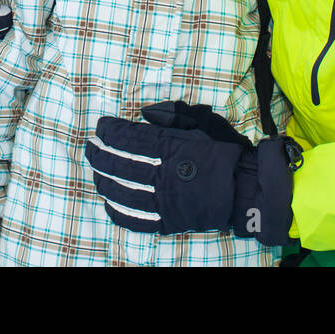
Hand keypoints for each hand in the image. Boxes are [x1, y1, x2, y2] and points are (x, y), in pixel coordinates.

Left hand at [85, 101, 296, 245]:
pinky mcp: (169, 219)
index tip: (100, 126)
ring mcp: (165, 200)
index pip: (131, 139)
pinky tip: (109, 203)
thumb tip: (144, 114)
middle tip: (89, 148)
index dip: (111, 132)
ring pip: (124, 192)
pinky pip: (137, 219)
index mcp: (172, 148)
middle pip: (121, 165)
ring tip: (95, 173)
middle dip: (100, 155)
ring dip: (105, 181)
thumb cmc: (223, 151)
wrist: (245, 188)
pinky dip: (120, 212)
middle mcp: (164, 174)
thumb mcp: (200, 123)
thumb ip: (171, 117)